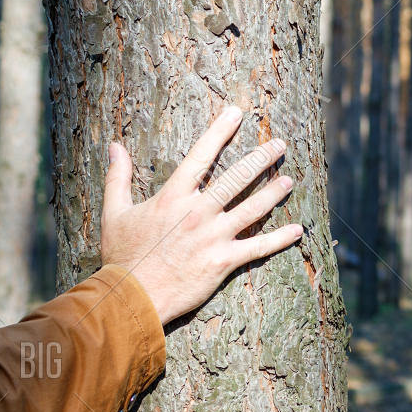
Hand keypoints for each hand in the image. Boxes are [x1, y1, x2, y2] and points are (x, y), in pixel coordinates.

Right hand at [100, 105, 302, 324]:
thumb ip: (117, 178)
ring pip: (253, 208)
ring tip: (289, 179)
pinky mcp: (224, 261)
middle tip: (279, 145)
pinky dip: (280, 239)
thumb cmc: (122, 256)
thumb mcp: (114, 212)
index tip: (237, 113)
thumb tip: (115, 147)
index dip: (220, 131)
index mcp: (173, 197)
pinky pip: (258, 247)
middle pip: (237, 177)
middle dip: (261, 158)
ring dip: (274, 192)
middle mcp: (198, 212)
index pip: (201, 155)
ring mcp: (214, 237)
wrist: (131, 297)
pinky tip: (297, 230)